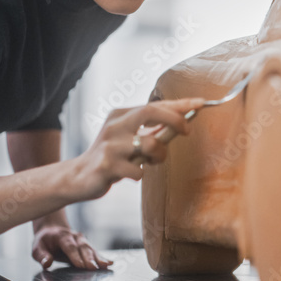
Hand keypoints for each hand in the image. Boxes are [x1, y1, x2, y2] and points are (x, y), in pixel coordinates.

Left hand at [32, 223, 112, 270]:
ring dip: (98, 258)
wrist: (52, 230)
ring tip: (106, 265)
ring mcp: (82, 240)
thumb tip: (47, 263)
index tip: (80, 265)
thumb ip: (42, 256)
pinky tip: (109, 263)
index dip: (75, 256)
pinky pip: (94, 252)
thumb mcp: (37, 248)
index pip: (69, 247)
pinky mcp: (86, 246)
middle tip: (94, 268)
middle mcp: (75, 237)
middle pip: (83, 248)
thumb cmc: (44, 241)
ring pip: (91, 249)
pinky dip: (101, 258)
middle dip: (89, 258)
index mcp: (62, 236)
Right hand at [68, 97, 204, 201]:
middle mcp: (114, 125)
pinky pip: (137, 170)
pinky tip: (130, 174)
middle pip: (151, 111)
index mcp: (121, 115)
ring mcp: (110, 144)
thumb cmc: (112, 156)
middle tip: (188, 131)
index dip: (180, 104)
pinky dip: (141, 174)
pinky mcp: (106, 165)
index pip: (155, 104)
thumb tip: (183, 123)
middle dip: (175, 119)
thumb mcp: (131, 139)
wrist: (78, 177)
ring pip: (149, 144)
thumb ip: (153, 131)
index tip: (202, 103)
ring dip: (159, 155)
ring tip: (151, 161)